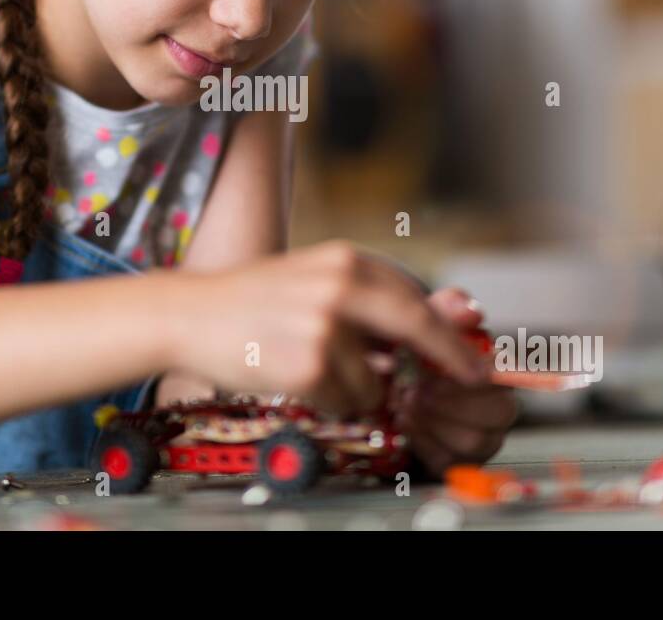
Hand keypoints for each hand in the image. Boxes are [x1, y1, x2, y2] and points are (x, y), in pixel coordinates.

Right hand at [162, 241, 485, 416]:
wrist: (190, 315)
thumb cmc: (251, 301)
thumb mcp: (314, 282)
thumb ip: (370, 299)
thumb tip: (439, 316)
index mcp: (344, 261)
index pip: (414, 296)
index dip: (447, 329)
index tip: (471, 352)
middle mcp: (340, 286)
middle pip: (415, 325)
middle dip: (449, 355)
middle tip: (472, 375)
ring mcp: (326, 324)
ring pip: (376, 378)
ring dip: (358, 389)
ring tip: (313, 368)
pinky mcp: (310, 362)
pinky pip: (345, 399)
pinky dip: (331, 401)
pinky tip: (297, 378)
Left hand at [395, 287, 517, 474]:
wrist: (392, 380)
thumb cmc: (420, 349)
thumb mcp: (426, 319)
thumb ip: (449, 309)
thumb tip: (471, 311)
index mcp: (498, 370)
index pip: (509, 375)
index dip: (478, 374)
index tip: (441, 369)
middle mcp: (498, 406)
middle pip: (501, 414)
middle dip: (455, 401)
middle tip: (419, 389)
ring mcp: (482, 437)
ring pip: (475, 441)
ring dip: (435, 421)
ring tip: (406, 403)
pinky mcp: (457, 460)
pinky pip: (450, 461)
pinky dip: (423, 441)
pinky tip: (406, 422)